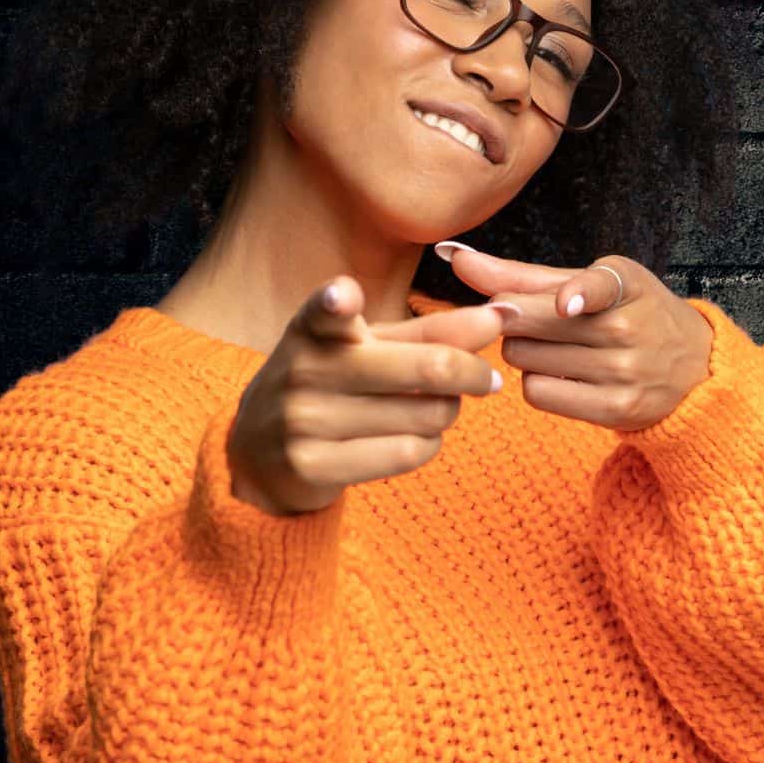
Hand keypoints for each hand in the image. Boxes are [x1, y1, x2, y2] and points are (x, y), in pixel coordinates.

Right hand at [227, 276, 508, 515]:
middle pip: (427, 367)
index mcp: (314, 328)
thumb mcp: (371, 347)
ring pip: (426, 414)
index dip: (337, 303)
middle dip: (473, 373)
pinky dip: (428, 445)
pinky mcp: (312, 466)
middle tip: (487, 379)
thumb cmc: (334, 383)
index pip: (325, 311)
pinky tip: (415, 438)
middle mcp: (303, 370)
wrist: (261, 454)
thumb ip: (434, 330)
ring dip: (447, 413)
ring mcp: (302, 421)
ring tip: (435, 409)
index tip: (344, 296)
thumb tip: (502, 315)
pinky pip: (407, 453)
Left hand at [437, 243, 712, 431]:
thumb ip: (521, 274)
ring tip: (557, 348)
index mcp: (627, 284)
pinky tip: (562, 375)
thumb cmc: (630, 314)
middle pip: (529, 322)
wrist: (693, 370)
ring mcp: (624, 371)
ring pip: (527, 359)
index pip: (602, 285)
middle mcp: (630, 327)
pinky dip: (538, 383)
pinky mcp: (616, 409)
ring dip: (526, 352)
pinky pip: (539, 393)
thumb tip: (453, 256)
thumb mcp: (591, 283)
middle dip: (515, 319)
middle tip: (531, 320)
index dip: (579, 294)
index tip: (566, 304)